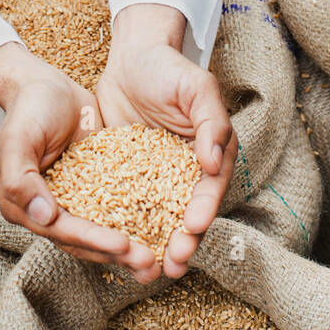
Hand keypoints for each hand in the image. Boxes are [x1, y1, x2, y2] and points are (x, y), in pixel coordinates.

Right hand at [0, 41, 161, 281]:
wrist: (44, 85)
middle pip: (85, 241)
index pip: (62, 231)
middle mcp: (47, 211)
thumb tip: (43, 216)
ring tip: (159, 259)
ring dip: (130, 248)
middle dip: (118, 254)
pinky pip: (116, 210)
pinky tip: (161, 230)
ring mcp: (72, 202)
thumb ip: (21, 178)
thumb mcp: (18, 138)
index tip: (123, 245)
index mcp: (23, 206)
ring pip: (103, 232)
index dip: (93, 240)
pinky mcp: (95, 188)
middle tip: (150, 264)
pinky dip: (136, 222)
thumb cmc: (28, 109)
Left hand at [93, 3, 236, 282]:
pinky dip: (124, 227)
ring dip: (155, 244)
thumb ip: (211, 122)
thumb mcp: (196, 88)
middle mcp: (185, 171)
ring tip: (148, 271)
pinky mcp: (126, 175)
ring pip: (157, 216)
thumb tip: (215, 161)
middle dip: (182, 241)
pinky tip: (115, 248)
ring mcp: (155, 176)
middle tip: (174, 265)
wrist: (130, 58)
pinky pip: (126, 204)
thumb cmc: (169, 67)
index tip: (192, 229)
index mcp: (210, 153)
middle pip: (186, 213)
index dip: (203, 211)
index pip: (209, 189)